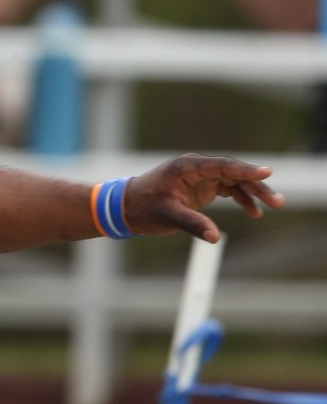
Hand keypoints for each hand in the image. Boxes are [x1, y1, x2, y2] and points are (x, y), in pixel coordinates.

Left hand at [124, 153, 284, 242]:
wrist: (126, 207)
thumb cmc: (143, 207)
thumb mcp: (167, 216)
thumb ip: (192, 224)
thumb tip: (214, 237)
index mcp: (187, 167)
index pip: (222, 166)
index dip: (245, 169)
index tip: (267, 172)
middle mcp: (197, 168)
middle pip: (234, 173)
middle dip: (256, 185)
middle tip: (277, 201)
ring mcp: (201, 177)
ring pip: (234, 181)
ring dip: (253, 193)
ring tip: (272, 206)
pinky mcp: (202, 187)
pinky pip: (228, 189)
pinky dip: (241, 199)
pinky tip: (254, 212)